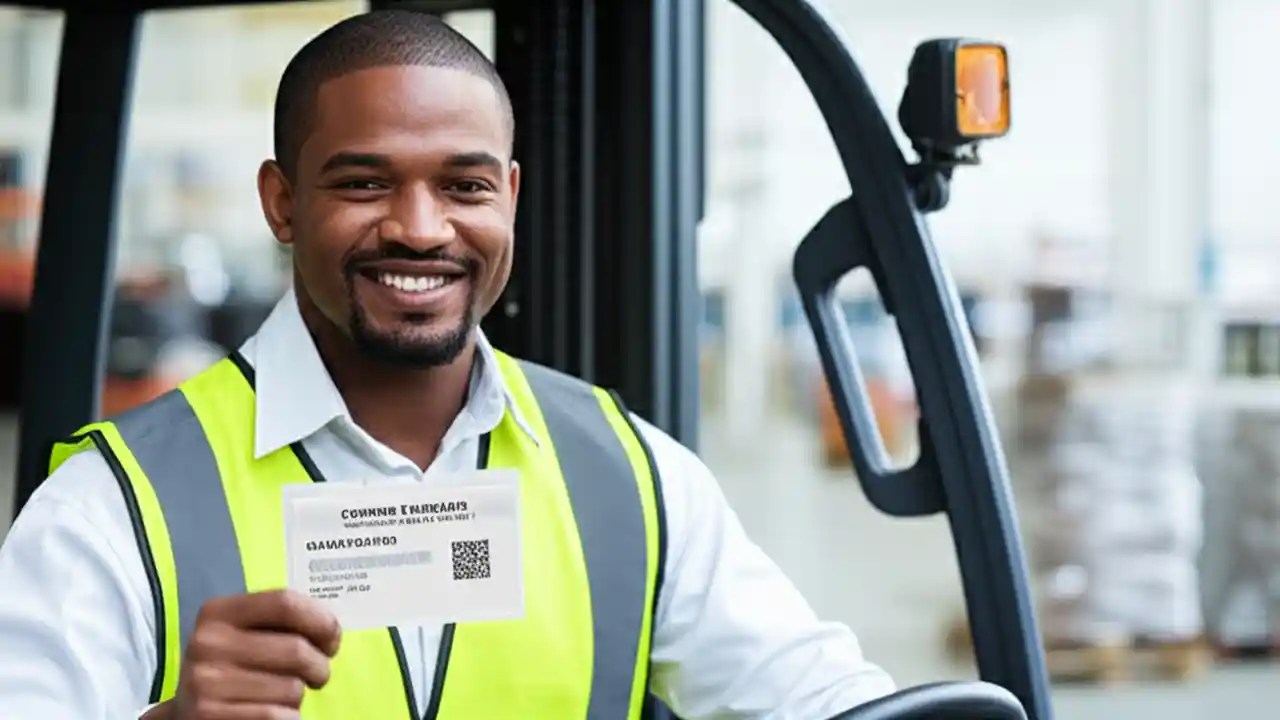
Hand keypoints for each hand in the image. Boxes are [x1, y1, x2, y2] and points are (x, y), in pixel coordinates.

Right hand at [150, 589, 341, 719]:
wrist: (187, 714)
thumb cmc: (231, 669)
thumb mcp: (242, 635)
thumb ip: (280, 623)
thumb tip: (329, 630)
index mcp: (218, 613)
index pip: (286, 603)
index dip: (321, 621)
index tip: (331, 641)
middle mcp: (207, 644)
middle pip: (296, 649)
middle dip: (319, 666)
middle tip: (316, 675)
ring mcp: (206, 684)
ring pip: (292, 688)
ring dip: (297, 697)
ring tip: (279, 696)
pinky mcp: (211, 717)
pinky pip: (279, 716)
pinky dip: (287, 718)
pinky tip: (270, 714)